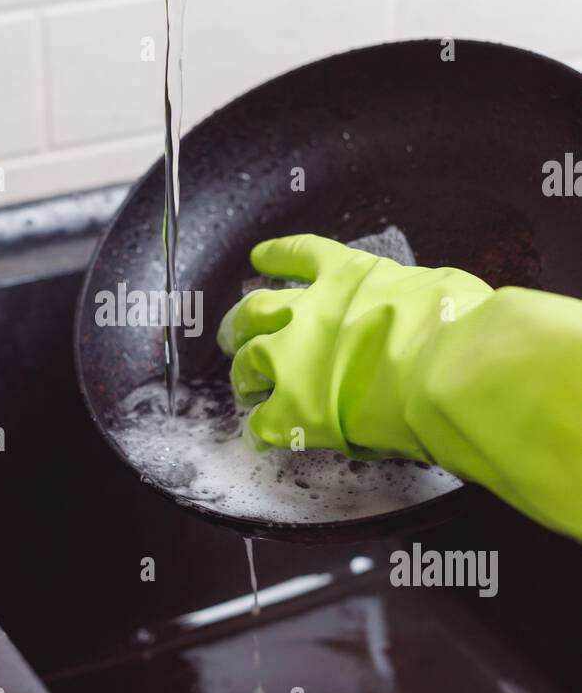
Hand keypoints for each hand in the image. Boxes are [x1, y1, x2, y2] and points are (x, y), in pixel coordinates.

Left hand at [217, 234, 492, 458]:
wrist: (447, 366)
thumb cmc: (457, 326)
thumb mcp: (435, 289)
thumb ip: (411, 298)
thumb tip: (424, 311)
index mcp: (347, 275)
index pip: (302, 255)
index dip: (276, 256)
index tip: (260, 257)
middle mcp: (309, 310)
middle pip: (256, 310)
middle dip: (243, 323)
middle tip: (235, 335)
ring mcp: (293, 358)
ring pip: (249, 361)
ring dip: (243, 374)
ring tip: (243, 386)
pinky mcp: (293, 409)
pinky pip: (261, 423)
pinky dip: (256, 431)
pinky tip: (254, 437)